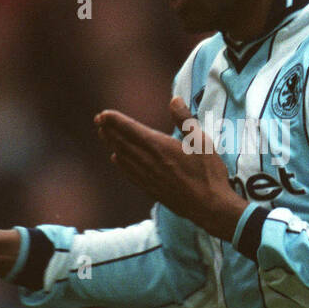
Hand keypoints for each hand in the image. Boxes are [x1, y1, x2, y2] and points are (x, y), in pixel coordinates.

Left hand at [94, 97, 248, 239]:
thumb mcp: (202, 141)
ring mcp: (149, 177)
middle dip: (109, 130)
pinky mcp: (152, 190)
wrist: (210, 207)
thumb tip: (174, 99)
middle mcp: (150, 162)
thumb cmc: (209, 173)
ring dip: (112, 144)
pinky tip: (117, 159)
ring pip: (124, 158)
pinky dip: (121, 164)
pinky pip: (130, 174)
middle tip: (98, 120)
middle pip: (123, 143)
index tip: (103, 114)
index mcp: (160, 147)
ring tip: (103, 134)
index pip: (132, 130)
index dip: (116, 121)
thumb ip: (185, 120)